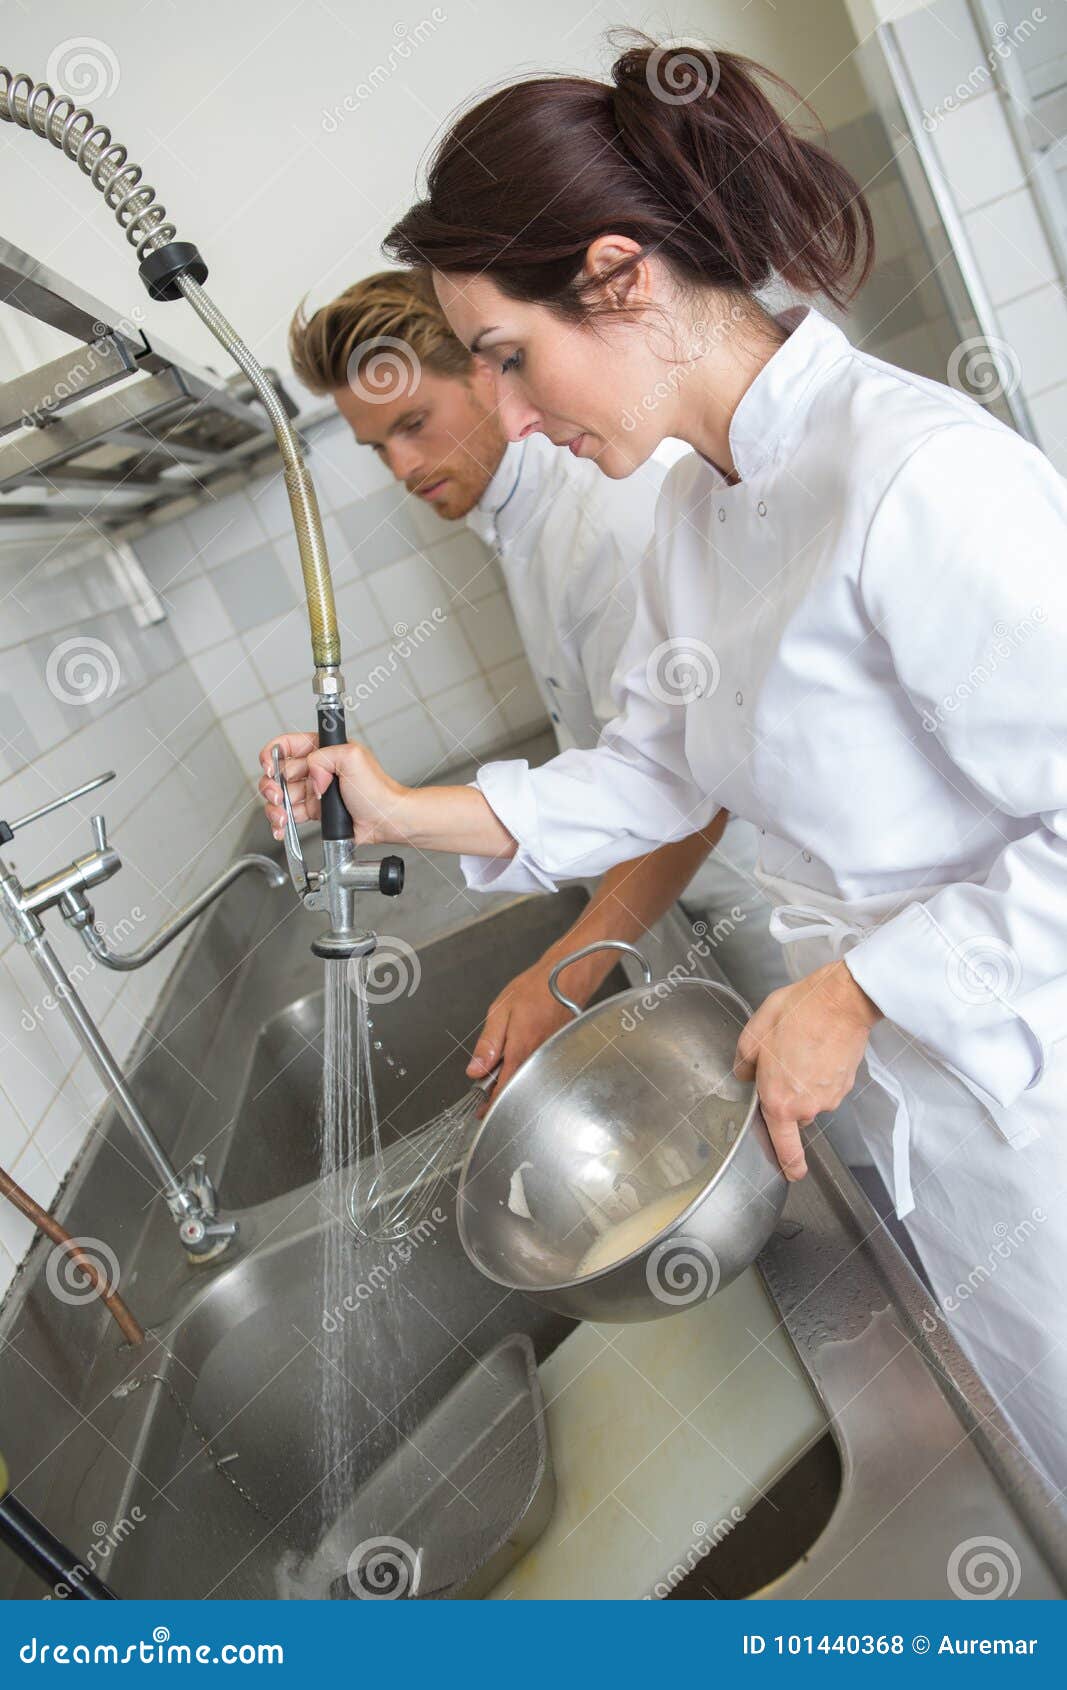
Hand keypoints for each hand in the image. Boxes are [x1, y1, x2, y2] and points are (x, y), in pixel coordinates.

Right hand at [258, 731, 409, 846]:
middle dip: (272, 785)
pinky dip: (281, 823)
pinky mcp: (313, 811)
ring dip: (275, 807)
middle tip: (279, 796)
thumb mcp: (352, 757)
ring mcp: (313, 791)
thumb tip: (310, 774)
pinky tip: (283, 827)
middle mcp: (315, 769)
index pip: (287, 744)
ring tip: (283, 816)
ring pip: (280, 796)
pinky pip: (289, 815)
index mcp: (323, 750)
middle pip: (278, 773)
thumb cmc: (377, 789)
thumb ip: (323, 756)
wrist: (385, 819)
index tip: (270, 765)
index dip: (273, 753)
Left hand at [467, 960, 576, 1114]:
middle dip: (500, 1093)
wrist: (568, 976)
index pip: (504, 1087)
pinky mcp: (558, 1051)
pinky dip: (526, 1070)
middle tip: (485, 1093)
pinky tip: (520, 1059)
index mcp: (520, 1048)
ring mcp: (550, 1055)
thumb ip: (488, 1043)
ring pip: (528, 1079)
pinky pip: (539, 1068)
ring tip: (500, 1074)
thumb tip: (475, 1070)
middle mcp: (538, 1056)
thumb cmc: (537, 988)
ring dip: (513, 1081)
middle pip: (516, 1086)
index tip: (481, 1111)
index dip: (491, 1104)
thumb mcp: (500, 1011)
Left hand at [733, 960, 879, 1180]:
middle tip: (780, 1064)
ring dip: (803, 1082)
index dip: (787, 1164)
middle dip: (786, 1099)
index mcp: (780, 1101)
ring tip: (798, 1049)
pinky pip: (826, 1086)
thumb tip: (746, 1075)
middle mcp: (807, 1106)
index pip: (784, 1147)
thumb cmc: (798, 1014)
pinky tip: (814, 1048)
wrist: (841, 1001)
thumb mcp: (754, 1034)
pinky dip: (819, 1073)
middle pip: (794, 1117)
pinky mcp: (846, 1083)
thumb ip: (744, 1063)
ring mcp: (830, 1096)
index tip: (789, 1173)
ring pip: (810, 1099)